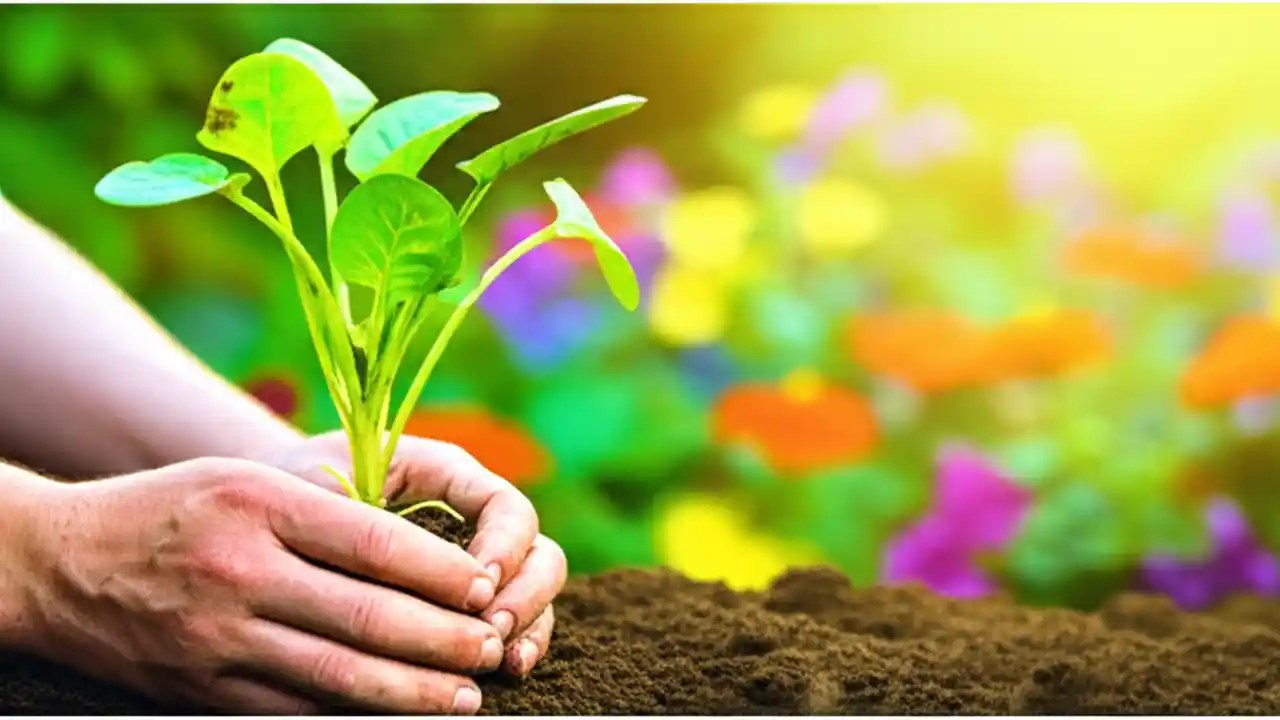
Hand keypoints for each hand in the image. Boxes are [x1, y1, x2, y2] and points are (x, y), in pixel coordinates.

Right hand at [10, 457, 506, 713]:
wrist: (60, 562)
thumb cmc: (175, 508)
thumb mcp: (248, 480)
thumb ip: (328, 509)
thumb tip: (424, 556)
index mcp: (261, 503)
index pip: (375, 542)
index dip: (441, 571)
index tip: (486, 588)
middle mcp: (241, 569)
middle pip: (367, 615)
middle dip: (443, 640)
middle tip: (492, 650)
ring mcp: (218, 636)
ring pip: (337, 675)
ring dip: (411, 692)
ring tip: (463, 697)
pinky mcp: (200, 688)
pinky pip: (292, 710)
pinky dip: (350, 717)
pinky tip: (392, 717)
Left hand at [264, 431, 566, 675]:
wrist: (272, 511)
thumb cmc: (294, 491)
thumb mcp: (320, 493)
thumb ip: (362, 524)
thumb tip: (388, 578)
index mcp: (448, 475)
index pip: (504, 505)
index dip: (505, 544)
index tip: (479, 583)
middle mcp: (477, 517)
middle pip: (538, 551)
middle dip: (526, 594)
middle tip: (490, 631)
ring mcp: (482, 561)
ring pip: (540, 590)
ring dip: (530, 626)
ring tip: (503, 660)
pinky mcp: (473, 602)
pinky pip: (519, 623)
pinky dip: (520, 645)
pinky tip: (504, 672)